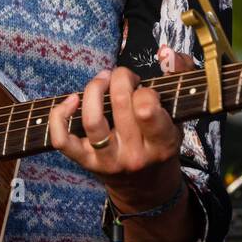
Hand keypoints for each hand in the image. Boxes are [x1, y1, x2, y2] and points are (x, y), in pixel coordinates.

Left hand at [47, 45, 196, 210]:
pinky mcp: (85, 162)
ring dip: (94, 89)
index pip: (147, 108)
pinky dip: (60, 115)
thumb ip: (180, 76)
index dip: (143, 90)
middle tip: (122, 77)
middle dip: (120, 78)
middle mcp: (134, 154)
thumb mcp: (178, 115)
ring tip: (101, 81)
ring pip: (92, 119)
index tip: (144, 91)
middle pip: (120, 103)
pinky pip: (63, 139)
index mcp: (161, 143)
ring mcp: (107, 159)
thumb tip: (168, 53)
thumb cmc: (160, 142)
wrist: (146, 187)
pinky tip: (72, 100)